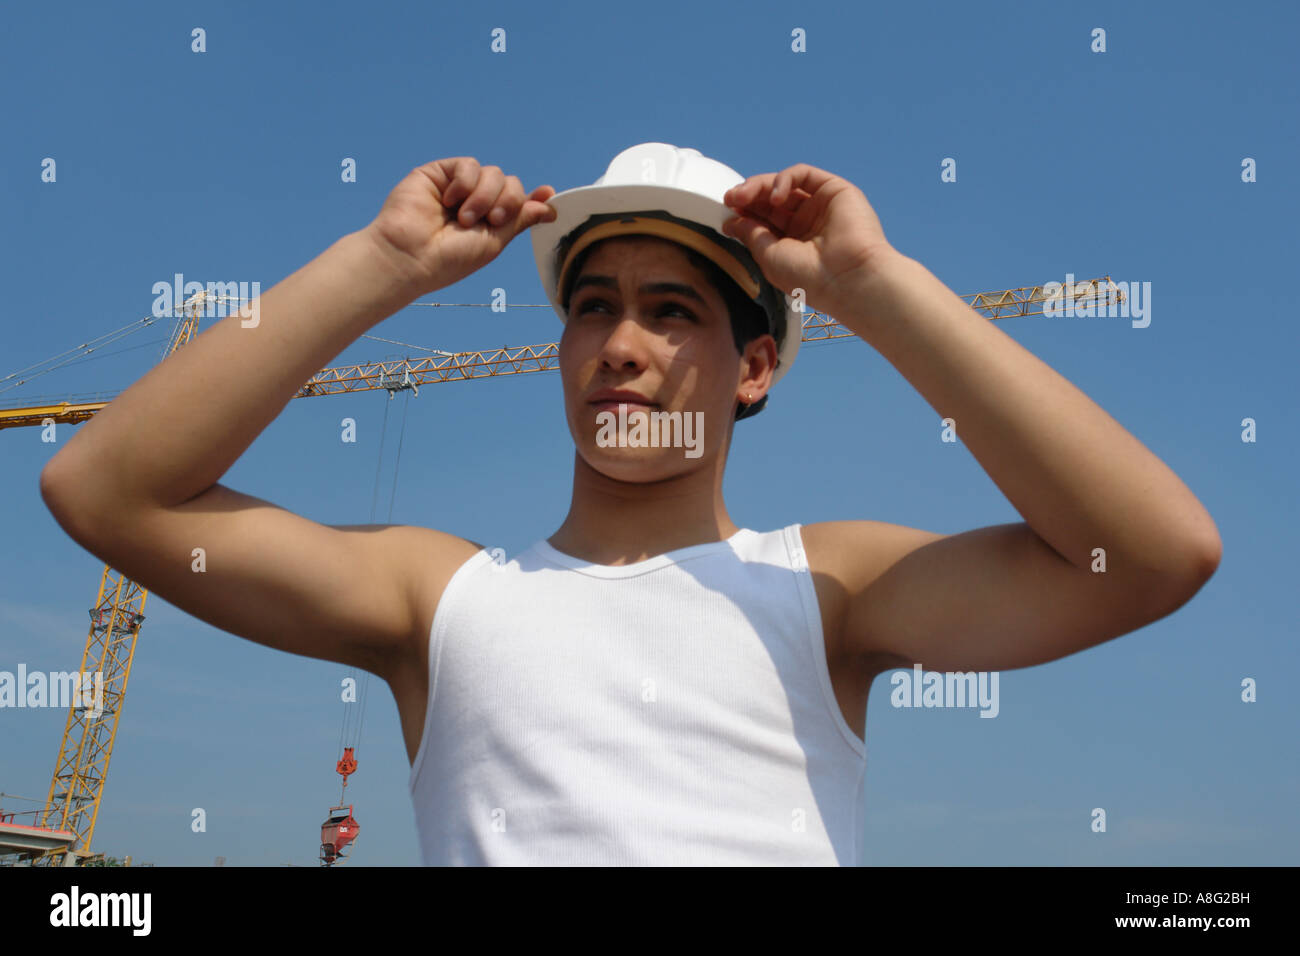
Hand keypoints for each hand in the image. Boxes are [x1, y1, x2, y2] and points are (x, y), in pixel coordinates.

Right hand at [363, 157, 557, 295]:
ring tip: (463, 218)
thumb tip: (549, 208)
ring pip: (493, 173)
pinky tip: (450, 200)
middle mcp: (476, 202)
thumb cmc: (449, 258)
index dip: (534, 198)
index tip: (549, 194)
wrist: (411, 255)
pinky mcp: (440, 173)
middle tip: (490, 221)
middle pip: (510, 184)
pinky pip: (468, 165)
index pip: (518, 201)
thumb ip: (519, 220)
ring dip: (484, 196)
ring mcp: (458, 187)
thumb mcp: (494, 242)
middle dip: (507, 201)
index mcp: (489, 222)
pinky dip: (465, 183)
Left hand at [721, 163, 895, 316]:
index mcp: (793, 243)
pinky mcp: (834, 190)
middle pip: (771, 200)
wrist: (847, 278)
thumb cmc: (811, 278)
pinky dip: (784, 180)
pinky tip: (774, 195)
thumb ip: (751, 234)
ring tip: (743, 195)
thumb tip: (732, 221)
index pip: (763, 219)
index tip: (726, 211)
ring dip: (760, 186)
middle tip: (731, 199)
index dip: (744, 212)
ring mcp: (821, 206)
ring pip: (784, 185)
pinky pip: (803, 175)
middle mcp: (807, 224)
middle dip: (748, 196)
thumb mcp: (769, 257)